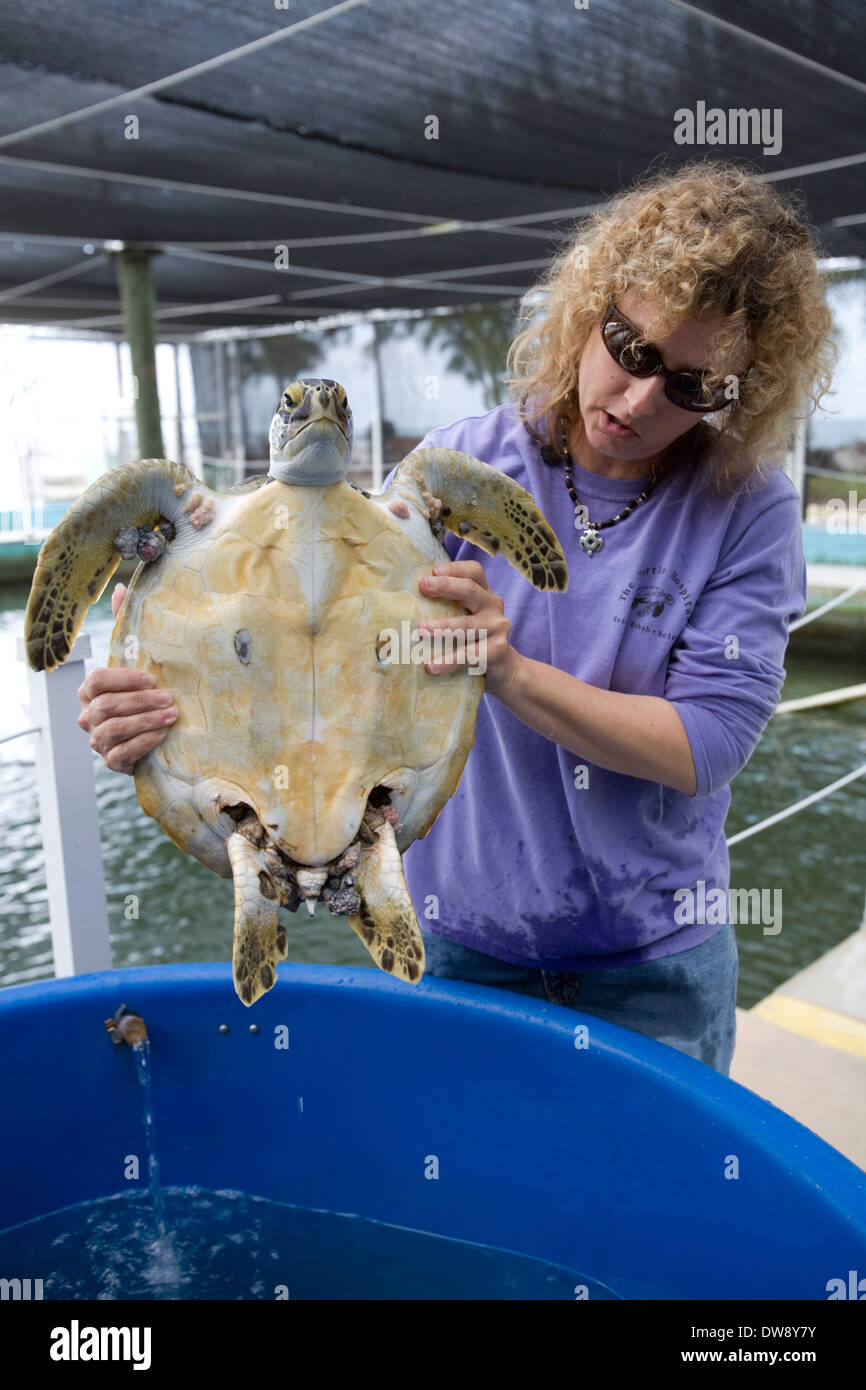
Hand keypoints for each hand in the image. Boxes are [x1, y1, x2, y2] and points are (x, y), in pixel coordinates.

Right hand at [77, 584, 177, 773]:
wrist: (159, 736)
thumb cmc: (148, 695)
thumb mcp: (141, 663)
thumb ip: (127, 628)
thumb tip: (120, 587)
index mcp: (91, 690)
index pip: (96, 680)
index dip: (123, 679)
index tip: (152, 677)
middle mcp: (88, 715)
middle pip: (106, 706)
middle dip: (140, 701)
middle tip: (170, 698)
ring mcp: (98, 740)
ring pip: (113, 730)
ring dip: (145, 721)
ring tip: (172, 715)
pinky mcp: (112, 762)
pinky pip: (120, 754)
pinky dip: (143, 743)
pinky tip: (163, 735)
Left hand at [417, 561, 520, 694]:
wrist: (504, 668)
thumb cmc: (473, 638)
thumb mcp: (465, 616)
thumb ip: (446, 605)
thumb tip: (403, 600)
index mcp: (484, 592)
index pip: (473, 571)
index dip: (454, 568)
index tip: (432, 571)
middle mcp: (493, 605)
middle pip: (470, 590)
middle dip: (445, 587)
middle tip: (423, 586)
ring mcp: (497, 627)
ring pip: (468, 625)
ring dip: (443, 627)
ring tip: (422, 631)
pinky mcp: (497, 650)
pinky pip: (470, 655)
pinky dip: (449, 661)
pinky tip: (432, 667)